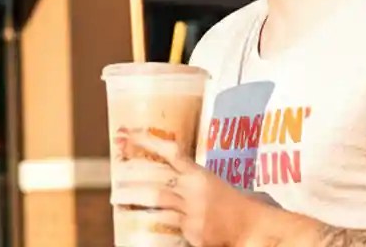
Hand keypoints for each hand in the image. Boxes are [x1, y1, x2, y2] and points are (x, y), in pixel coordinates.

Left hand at [128, 132, 267, 246]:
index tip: (129, 134)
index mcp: (199, 174)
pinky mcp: (194, 232)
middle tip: (115, 182)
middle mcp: (194, 191)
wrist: (251, 224)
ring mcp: (193, 212)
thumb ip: (186, 178)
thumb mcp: (208, 182)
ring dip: (136, 204)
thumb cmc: (228, 202)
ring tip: (119, 203)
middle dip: (133, 183)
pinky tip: (142, 225)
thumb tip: (159, 172)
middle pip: (157, 184)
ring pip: (159, 204)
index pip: (172, 152)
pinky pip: (169, 225)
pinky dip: (157, 223)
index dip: (149, 141)